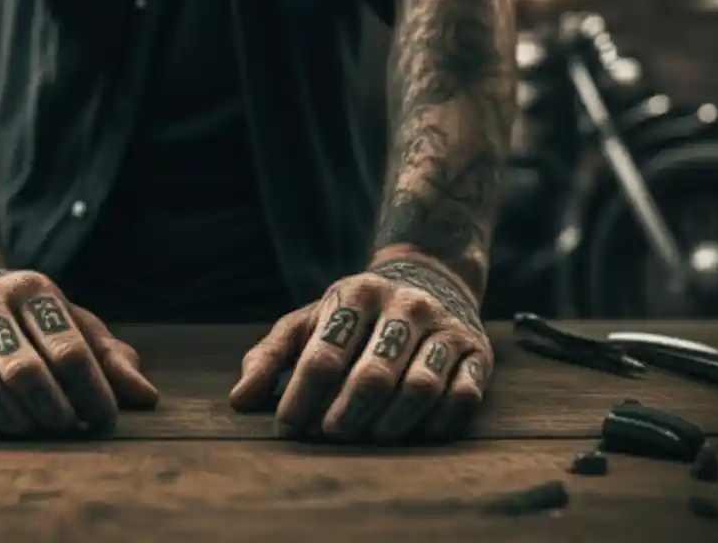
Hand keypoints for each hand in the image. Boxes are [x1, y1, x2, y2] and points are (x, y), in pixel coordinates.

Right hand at [0, 260, 157, 435]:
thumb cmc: (22, 315)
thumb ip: (106, 356)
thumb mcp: (68, 320)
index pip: (69, 349)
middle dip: (53, 410)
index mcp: (31, 291)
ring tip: (29, 429)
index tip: (104, 420)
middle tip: (66, 428)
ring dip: (12, 419)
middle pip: (25, 371)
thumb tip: (146, 398)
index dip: (93, 392)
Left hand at [229, 256, 490, 442]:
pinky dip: (438, 422)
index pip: (324, 354)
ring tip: (370, 438)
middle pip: (373, 374)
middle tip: (330, 435)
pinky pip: (464, 395)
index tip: (289, 427)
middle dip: (347, 413)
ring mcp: (445, 328)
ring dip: (391, 423)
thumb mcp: (308, 322)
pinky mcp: (477, 352)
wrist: (431, 279)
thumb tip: (239, 401)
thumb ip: (270, 357)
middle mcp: (404, 306)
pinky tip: (414, 433)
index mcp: (356, 294)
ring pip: (421, 387)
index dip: (302, 397)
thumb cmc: (353, 317)